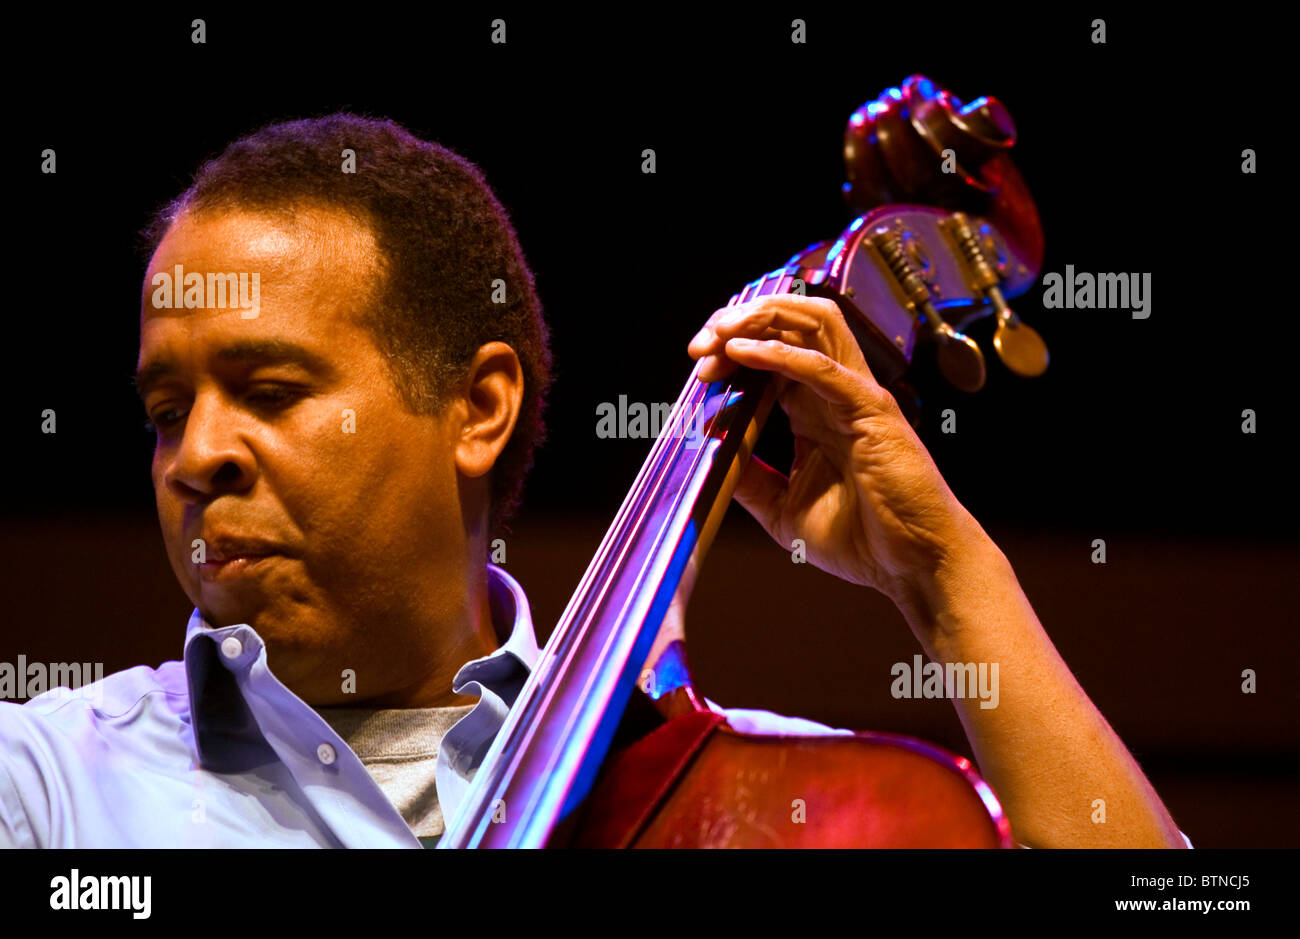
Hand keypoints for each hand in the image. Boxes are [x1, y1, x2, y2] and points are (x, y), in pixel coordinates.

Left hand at [687, 294, 983, 606]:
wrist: (912, 566)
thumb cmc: (863, 540)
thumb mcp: (782, 509)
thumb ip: (749, 480)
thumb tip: (710, 453)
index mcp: (814, 410)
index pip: (770, 352)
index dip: (730, 348)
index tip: (697, 364)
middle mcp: (835, 393)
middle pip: (789, 325)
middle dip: (740, 322)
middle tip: (699, 345)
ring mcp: (855, 397)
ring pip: (813, 325)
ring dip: (761, 321)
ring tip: (720, 332)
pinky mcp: (871, 411)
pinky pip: (824, 367)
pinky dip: (781, 354)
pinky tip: (743, 354)